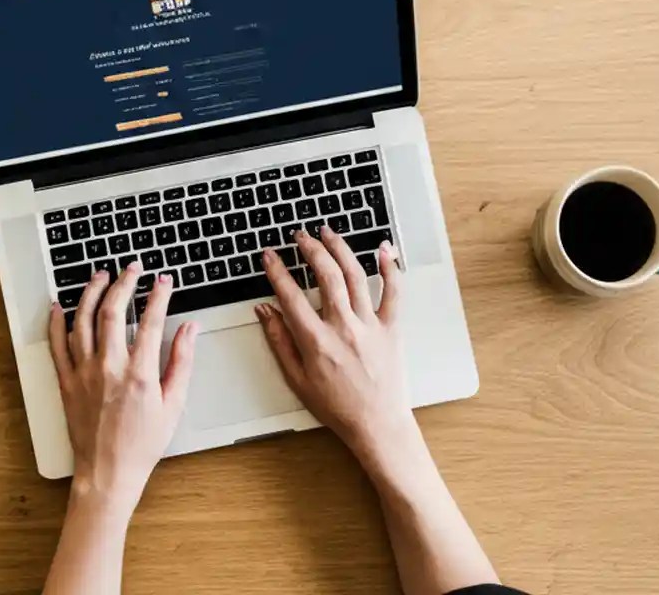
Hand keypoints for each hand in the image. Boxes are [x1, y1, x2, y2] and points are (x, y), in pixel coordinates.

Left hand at [47, 262, 197, 513]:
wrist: (108, 473)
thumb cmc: (142, 445)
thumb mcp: (174, 405)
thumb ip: (182, 363)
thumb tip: (190, 330)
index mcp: (140, 374)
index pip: (151, 321)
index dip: (159, 295)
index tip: (163, 281)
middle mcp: (109, 368)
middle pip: (114, 312)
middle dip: (124, 283)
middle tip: (132, 268)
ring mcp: (84, 374)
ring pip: (83, 321)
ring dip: (91, 294)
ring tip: (100, 276)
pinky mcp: (66, 383)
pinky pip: (57, 345)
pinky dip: (56, 322)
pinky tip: (60, 306)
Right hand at [254, 227, 412, 455]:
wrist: (376, 424)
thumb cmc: (337, 407)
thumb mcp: (297, 379)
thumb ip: (279, 342)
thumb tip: (265, 312)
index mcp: (316, 341)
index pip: (291, 296)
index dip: (277, 271)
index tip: (269, 256)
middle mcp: (343, 327)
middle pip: (326, 275)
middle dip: (310, 249)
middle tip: (300, 236)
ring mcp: (370, 325)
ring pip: (355, 275)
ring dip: (340, 248)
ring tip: (328, 233)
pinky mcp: (392, 328)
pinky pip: (393, 292)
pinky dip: (389, 268)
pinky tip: (382, 249)